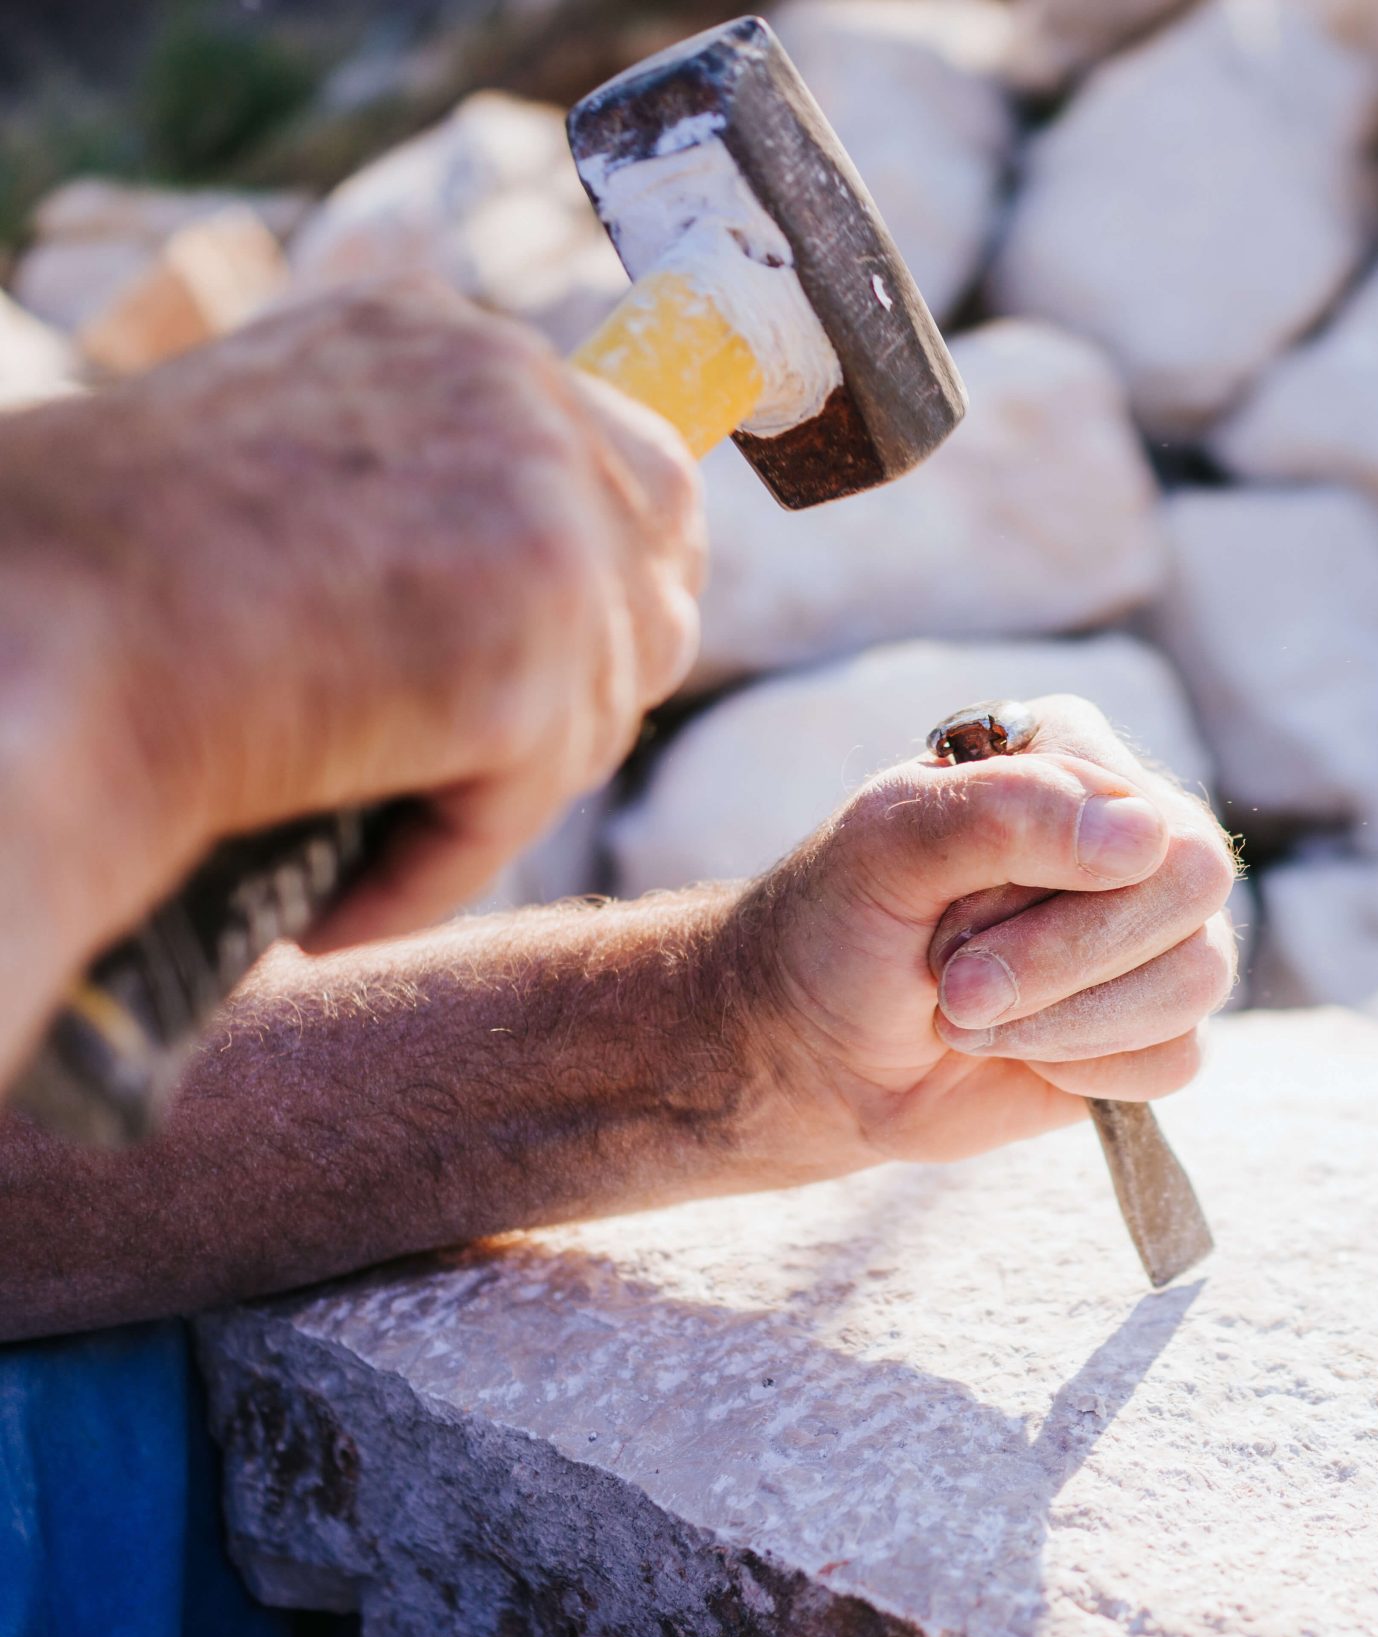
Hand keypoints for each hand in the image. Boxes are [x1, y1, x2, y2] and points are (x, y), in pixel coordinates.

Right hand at [0, 276, 704, 958]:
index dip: (602, 588)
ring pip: (604, 702)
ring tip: (340, 809)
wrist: (14, 652)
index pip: (630, 469)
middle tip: (453, 765)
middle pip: (656, 579)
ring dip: (486, 783)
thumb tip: (551, 594)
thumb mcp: (276, 476)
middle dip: (581, 685)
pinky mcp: (533, 648)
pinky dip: (433, 863)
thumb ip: (406, 492)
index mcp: (444, 341)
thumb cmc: (91, 591)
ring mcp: (536, 513)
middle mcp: (511, 394)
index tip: (545, 668)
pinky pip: (531, 798)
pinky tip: (326, 897)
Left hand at [722, 695, 1239, 1170]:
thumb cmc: (841, 925)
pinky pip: (1178, 1056)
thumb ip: (1003, 815)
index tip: (943, 923)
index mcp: (1074, 755)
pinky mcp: (1150, 1023)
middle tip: (956, 990)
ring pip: (1196, 981)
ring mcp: (1153, 931)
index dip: (1056, 895)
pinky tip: (1019, 1053)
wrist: (811, 1051)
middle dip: (1063, 963)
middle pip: (1193, 892)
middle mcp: (1134, 833)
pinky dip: (1083, 1072)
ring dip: (1063, 1025)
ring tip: (969, 1017)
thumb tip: (1144, 836)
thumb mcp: (885, 848)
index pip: (1150, 823)